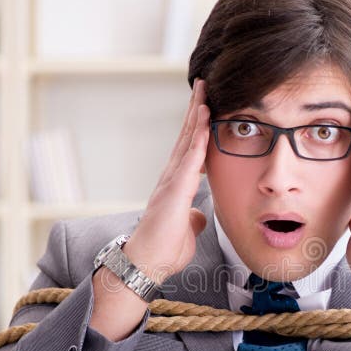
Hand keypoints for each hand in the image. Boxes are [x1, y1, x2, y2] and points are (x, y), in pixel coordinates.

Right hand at [122, 79, 209, 283]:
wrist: (145, 266)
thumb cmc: (162, 251)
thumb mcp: (186, 231)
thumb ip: (192, 219)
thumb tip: (199, 215)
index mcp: (175, 186)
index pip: (189, 149)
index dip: (197, 127)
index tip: (205, 106)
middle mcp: (171, 178)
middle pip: (186, 137)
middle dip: (195, 110)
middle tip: (203, 84)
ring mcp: (170, 183)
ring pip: (186, 142)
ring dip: (196, 116)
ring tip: (204, 92)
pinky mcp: (173, 192)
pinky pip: (189, 161)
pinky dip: (198, 140)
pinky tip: (205, 122)